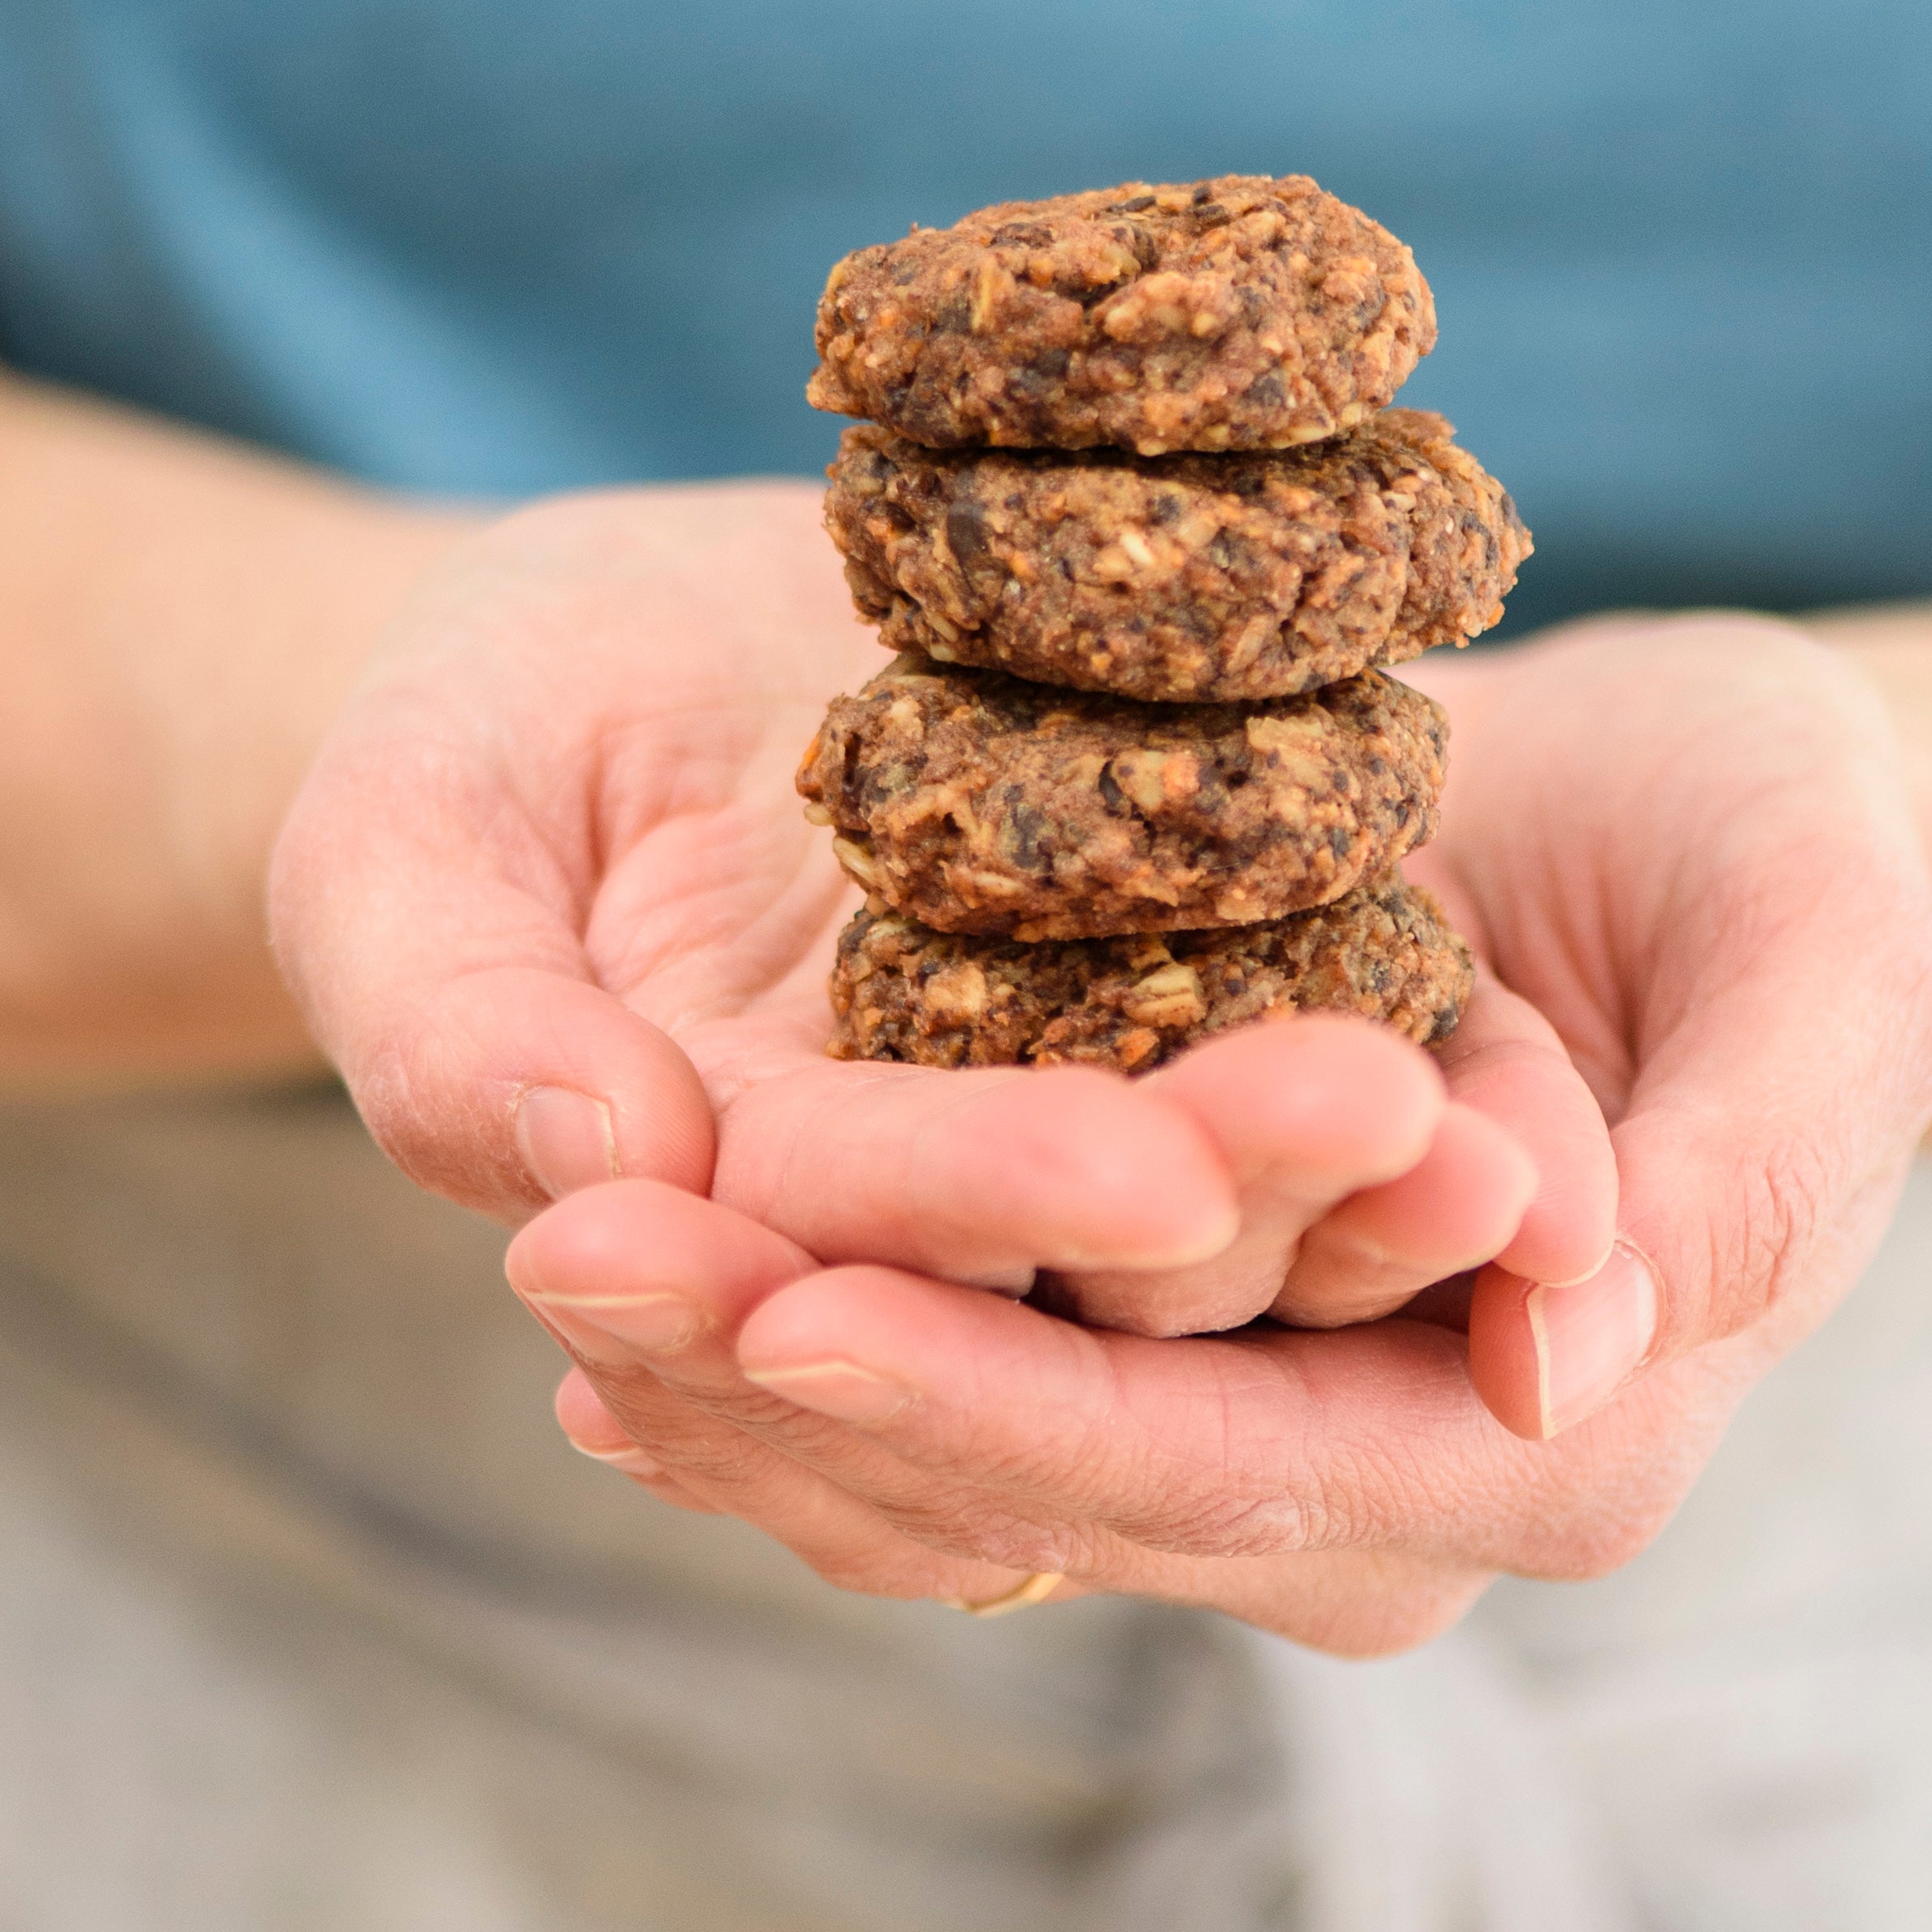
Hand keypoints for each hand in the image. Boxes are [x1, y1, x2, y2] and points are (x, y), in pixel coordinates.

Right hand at [269, 480, 1611, 1381]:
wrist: (649, 645)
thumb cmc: (486, 723)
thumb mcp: (399, 823)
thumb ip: (440, 1010)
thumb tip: (584, 1163)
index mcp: (727, 1234)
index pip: (858, 1252)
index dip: (982, 1205)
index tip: (1129, 1158)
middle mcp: (938, 1259)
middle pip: (1090, 1286)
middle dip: (1235, 1215)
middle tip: (1398, 1122)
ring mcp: (1090, 1178)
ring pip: (1245, 1257)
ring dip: (1371, 1214)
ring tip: (1502, 1141)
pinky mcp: (1220, 1059)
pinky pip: (1334, 1135)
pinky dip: (1422, 1129)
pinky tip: (1532, 1113)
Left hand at [497, 610, 1931, 1654]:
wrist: (1705, 822)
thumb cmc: (1784, 851)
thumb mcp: (1837, 957)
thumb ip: (1749, 1169)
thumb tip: (1561, 1366)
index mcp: (1549, 1438)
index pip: (1231, 1463)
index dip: (998, 1401)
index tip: (774, 1312)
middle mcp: (1387, 1494)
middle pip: (1053, 1491)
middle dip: (798, 1396)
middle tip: (568, 1264)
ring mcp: (1266, 1445)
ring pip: (969, 1471)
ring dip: (742, 1389)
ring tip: (550, 1261)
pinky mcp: (1171, 1361)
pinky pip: (954, 1401)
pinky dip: (784, 1362)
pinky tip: (626, 1283)